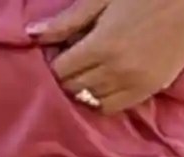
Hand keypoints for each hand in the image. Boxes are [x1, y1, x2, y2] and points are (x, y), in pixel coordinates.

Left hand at [28, 0, 183, 114]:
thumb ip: (68, 21)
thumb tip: (32, 35)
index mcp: (102, 46)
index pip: (61, 71)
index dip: (55, 62)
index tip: (58, 51)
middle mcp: (117, 71)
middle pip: (74, 88)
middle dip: (67, 75)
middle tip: (72, 59)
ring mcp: (136, 84)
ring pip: (93, 101)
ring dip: (84, 88)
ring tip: (88, 70)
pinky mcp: (151, 89)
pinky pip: (116, 107)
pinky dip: (104, 98)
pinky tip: (105, 81)